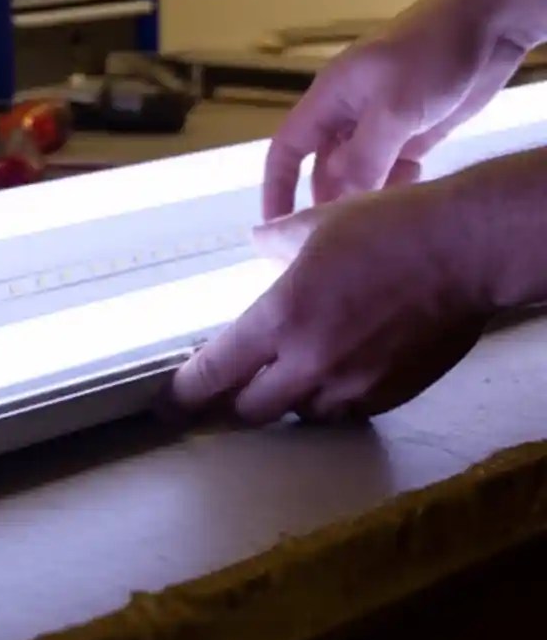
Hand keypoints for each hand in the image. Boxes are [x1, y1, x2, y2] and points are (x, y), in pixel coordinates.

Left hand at [171, 179, 492, 424]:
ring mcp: (351, 384)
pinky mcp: (389, 395)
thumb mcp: (321, 224)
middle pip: (250, 409)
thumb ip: (278, 240)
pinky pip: (344, 413)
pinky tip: (337, 373)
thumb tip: (256, 239)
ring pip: (299, 414)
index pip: (215, 370)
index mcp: (281, 317)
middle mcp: (309, 361)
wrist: (469, 249)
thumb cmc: (393, 227)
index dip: (186, 392)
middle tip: (233, 388)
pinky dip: (331, 400)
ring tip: (293, 373)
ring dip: (288, 400)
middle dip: (236, 401)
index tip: (170, 403)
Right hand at [263, 0, 537, 220]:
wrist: (489, 26)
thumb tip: (341, 205)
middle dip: (326, 202)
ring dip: (364, 200)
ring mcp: (382, 126)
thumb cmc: (431, 54)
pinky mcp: (414, 133)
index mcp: (329, 102)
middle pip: (325, 170)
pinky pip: (394, 171)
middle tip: (336, 241)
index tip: (274, 228)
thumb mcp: (394, 108)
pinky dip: (396, 190)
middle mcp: (349, 116)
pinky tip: (404, 207)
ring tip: (369, 232)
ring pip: (361, 174)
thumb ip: (365, 159)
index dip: (276, 188)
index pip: (286, 150)